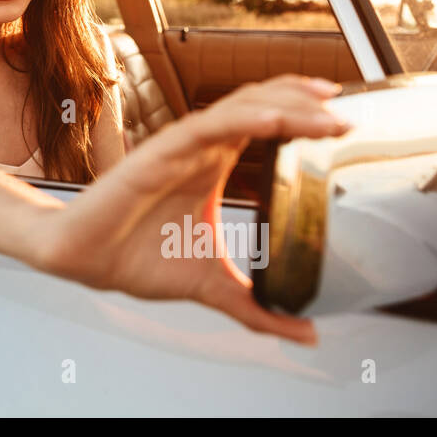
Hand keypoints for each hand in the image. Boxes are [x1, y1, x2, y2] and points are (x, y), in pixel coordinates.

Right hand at [33, 75, 350, 345]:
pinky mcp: (160, 152)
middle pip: (262, 104)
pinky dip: (242, 118)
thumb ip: (258, 308)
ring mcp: (181, 145)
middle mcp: (201, 146)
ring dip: (286, 105)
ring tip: (326, 112)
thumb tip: (306, 334)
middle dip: (307, 102)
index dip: (306, 112)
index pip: (267, 120)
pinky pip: (206, 126)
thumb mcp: (213, 285)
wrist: (87, 260)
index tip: (347, 121)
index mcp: (214, 162)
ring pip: (240, 107)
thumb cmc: (137, 257)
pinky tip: (273, 119)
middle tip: (349, 112)